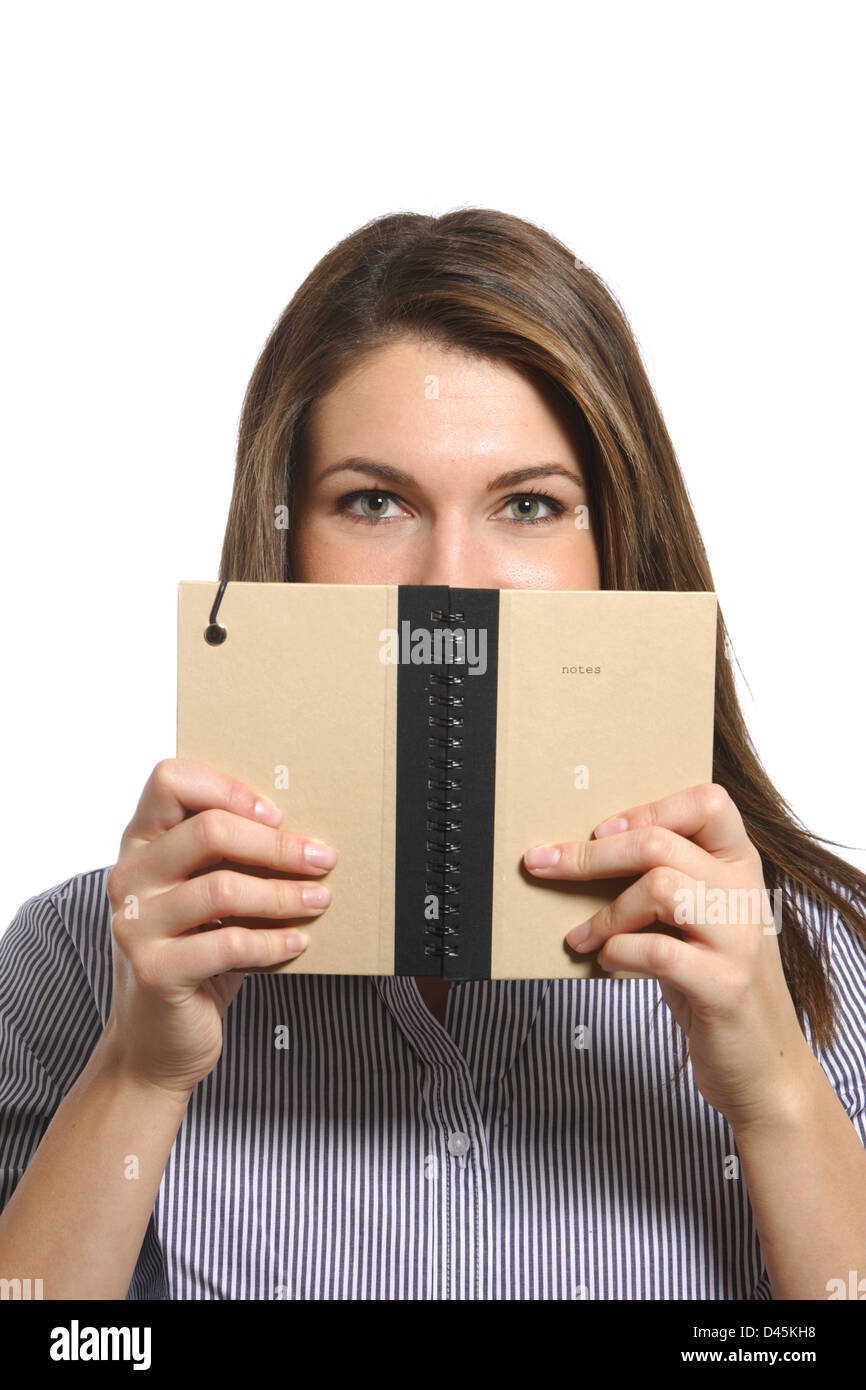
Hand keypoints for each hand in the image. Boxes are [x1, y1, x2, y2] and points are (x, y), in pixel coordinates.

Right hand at [105, 758, 336, 1096]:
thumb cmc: (194, 957)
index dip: (228, 788)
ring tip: (320, 899)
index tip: (276, 814)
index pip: (170, 780)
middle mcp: (128, 876)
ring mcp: (134, 924)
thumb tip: (304, 832)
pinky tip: (298, 942)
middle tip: (322, 857)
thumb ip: (230, 860)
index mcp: (140, 844)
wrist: (157, 1043)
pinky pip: (228, 944)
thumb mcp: (205, 898)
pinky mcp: (154, 970)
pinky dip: (273, 941)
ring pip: (222, 888)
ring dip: (283, 893)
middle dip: (277, 844)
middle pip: (208, 830)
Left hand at [523, 782, 813, 1128]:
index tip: (601, 831)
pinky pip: (659, 951)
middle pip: (660, 844)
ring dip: (606, 912)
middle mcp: (745, 894)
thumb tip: (580, 855)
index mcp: (739, 867)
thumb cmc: (712, 983)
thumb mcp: (694, 923)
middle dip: (591, 855)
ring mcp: (740, 940)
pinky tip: (607, 963)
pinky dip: (619, 953)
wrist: (761, 1064)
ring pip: (661, 887)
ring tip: (583, 936)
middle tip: (543, 865)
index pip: (707, 802)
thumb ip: (662, 884)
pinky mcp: (726, 986)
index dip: (648, 809)